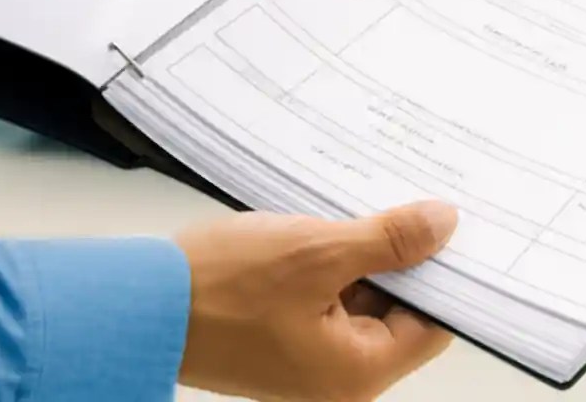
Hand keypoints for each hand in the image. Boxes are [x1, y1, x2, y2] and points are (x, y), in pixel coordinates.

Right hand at [175, 201, 458, 401]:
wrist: (137, 305)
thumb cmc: (218, 289)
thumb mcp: (318, 250)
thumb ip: (389, 241)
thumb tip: (442, 226)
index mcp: (357, 373)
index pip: (432, 324)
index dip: (443, 273)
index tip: (448, 228)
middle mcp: (337, 379)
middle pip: (397, 313)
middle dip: (397, 259)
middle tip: (400, 206)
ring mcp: (307, 363)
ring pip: (359, 302)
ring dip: (358, 258)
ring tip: (350, 214)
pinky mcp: (282, 343)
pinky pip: (325, 301)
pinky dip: (327, 268)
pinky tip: (318, 232)